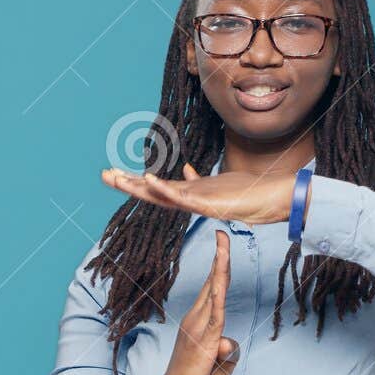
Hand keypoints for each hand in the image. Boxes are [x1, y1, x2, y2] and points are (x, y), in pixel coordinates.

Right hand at [102, 163, 295, 224]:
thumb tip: (186, 170)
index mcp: (188, 195)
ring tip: (116, 177)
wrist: (271, 201)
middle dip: (126, 184)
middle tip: (103, 174)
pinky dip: (164, 189)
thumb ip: (198, 179)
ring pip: (159, 196)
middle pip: (150, 193)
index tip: (114, 172)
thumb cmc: (247, 193)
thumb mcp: (218, 182)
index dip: (134, 181)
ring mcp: (196, 204)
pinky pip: (181, 197)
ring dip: (137, 187)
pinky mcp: (207, 205)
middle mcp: (188, 201)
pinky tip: (149, 179)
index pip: (155, 188)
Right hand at [130, 230, 240, 374]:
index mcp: (199, 321)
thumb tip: (228, 341)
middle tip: (222, 232)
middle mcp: (196, 319)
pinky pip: (216, 313)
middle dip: (219, 257)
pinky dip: (219, 294)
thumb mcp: (217, 367)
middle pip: (213, 283)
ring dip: (220, 267)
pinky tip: (222, 278)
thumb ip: (226, 353)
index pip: (212, 288)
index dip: (218, 266)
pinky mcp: (203, 340)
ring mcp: (198, 328)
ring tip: (223, 245)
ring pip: (215, 292)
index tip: (222, 244)